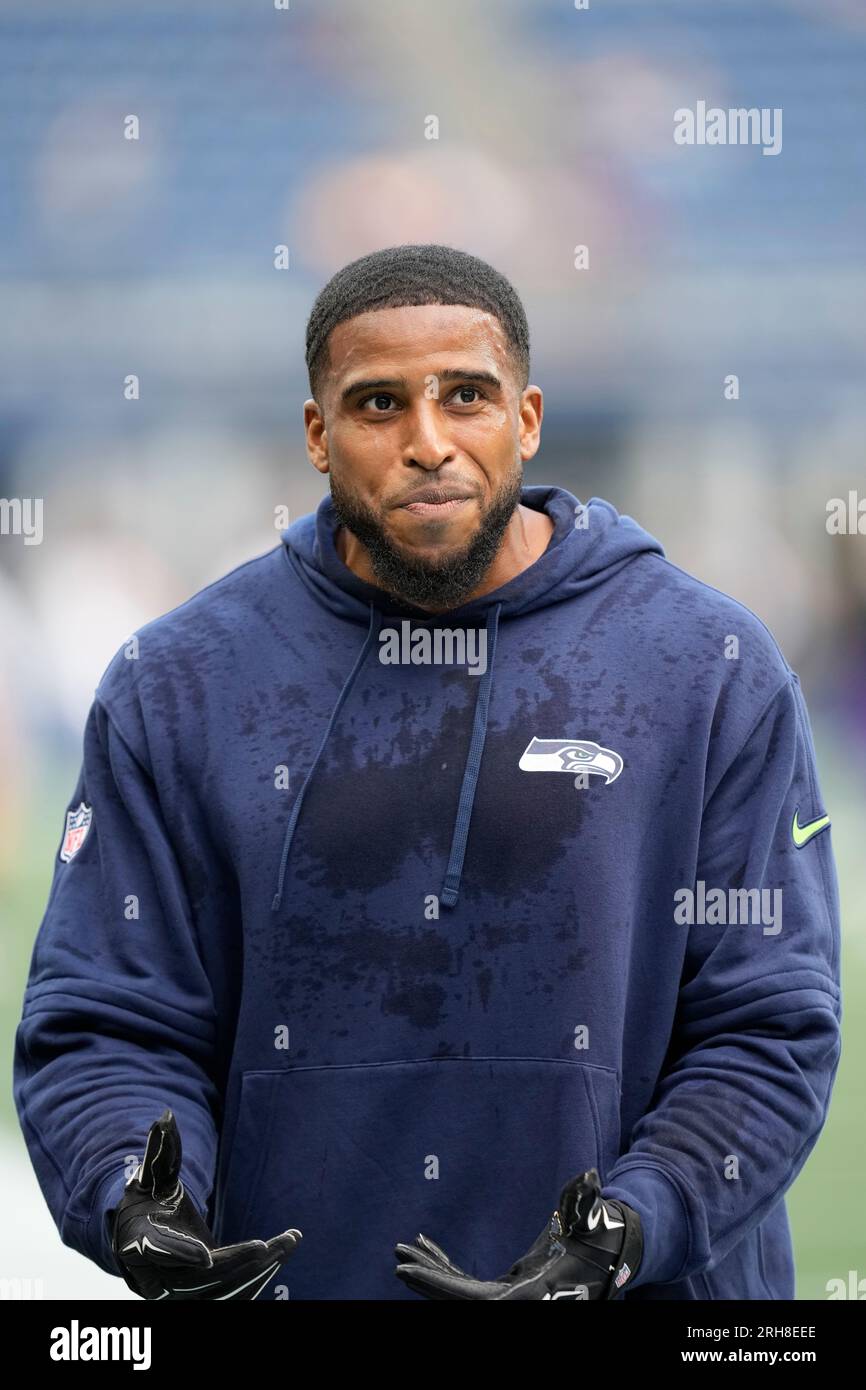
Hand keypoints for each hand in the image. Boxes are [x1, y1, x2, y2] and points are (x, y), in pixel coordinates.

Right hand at [108, 1107, 300, 1299]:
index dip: (181, 1255)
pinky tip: (281, 1255)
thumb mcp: (149, 1180)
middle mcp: (157, 1276)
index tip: (207, 1257)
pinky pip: (232, 1294)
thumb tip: (166, 1115)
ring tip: (287, 1244)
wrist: (142, 1240)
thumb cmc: (147, 1204)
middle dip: (236, 1262)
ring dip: (256, 1271)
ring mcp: (180, 1292)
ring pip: (219, 1290)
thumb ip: (160, 1152)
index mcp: (139, 1244)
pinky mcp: (201, 1297)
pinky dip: (257, 1278)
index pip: (159, 1252)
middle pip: (198, 1277)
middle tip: (268, 1246)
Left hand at [394, 1167, 641, 1299]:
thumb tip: (589, 1175)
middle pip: (460, 1299)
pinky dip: (448, 1267)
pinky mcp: (508, 1287)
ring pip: (461, 1292)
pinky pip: (469, 1284)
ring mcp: (511, 1296)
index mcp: (531, 1294)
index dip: (440, 1286)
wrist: (616, 1250)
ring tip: (403, 1249)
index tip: (407, 1269)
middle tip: (397, 1257)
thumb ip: (586, 1199)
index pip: (475, 1298)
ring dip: (433, 1270)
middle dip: (428, 1278)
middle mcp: (517, 1302)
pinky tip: (429, 1247)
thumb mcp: (595, 1216)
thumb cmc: (605, 1235)